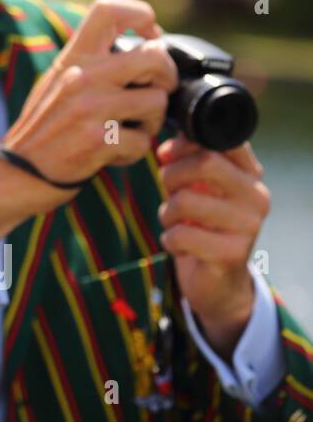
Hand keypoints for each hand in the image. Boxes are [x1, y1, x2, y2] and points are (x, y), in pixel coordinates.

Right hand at [1, 0, 177, 195]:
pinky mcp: (99, 141)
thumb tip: (143, 47)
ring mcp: (91, 108)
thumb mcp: (57, 82)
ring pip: (157, 102)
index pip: (109, 9)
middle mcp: (82, 76)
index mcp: (72, 58)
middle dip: (166, 77)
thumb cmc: (42, 129)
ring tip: (130, 130)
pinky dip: (134, 152)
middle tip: (155, 91)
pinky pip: (143, 141)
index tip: (148, 36)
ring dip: (152, 122)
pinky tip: (113, 153)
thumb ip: (90, 63)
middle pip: (154, 55)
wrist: (15, 173)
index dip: (141, 16)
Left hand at [157, 135, 267, 358]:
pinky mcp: (232, 253)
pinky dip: (170, 240)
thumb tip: (165, 149)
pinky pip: (181, 235)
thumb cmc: (202, 224)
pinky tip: (180, 245)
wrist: (219, 281)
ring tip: (174, 222)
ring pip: (186, 200)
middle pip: (205, 163)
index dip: (186, 143)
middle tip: (168, 192)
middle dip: (171, 175)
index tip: (167, 155)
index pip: (223, 141)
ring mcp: (248, 226)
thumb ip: (186, 163)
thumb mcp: (197, 187)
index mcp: (250, 174)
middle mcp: (256, 197)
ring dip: (167, 213)